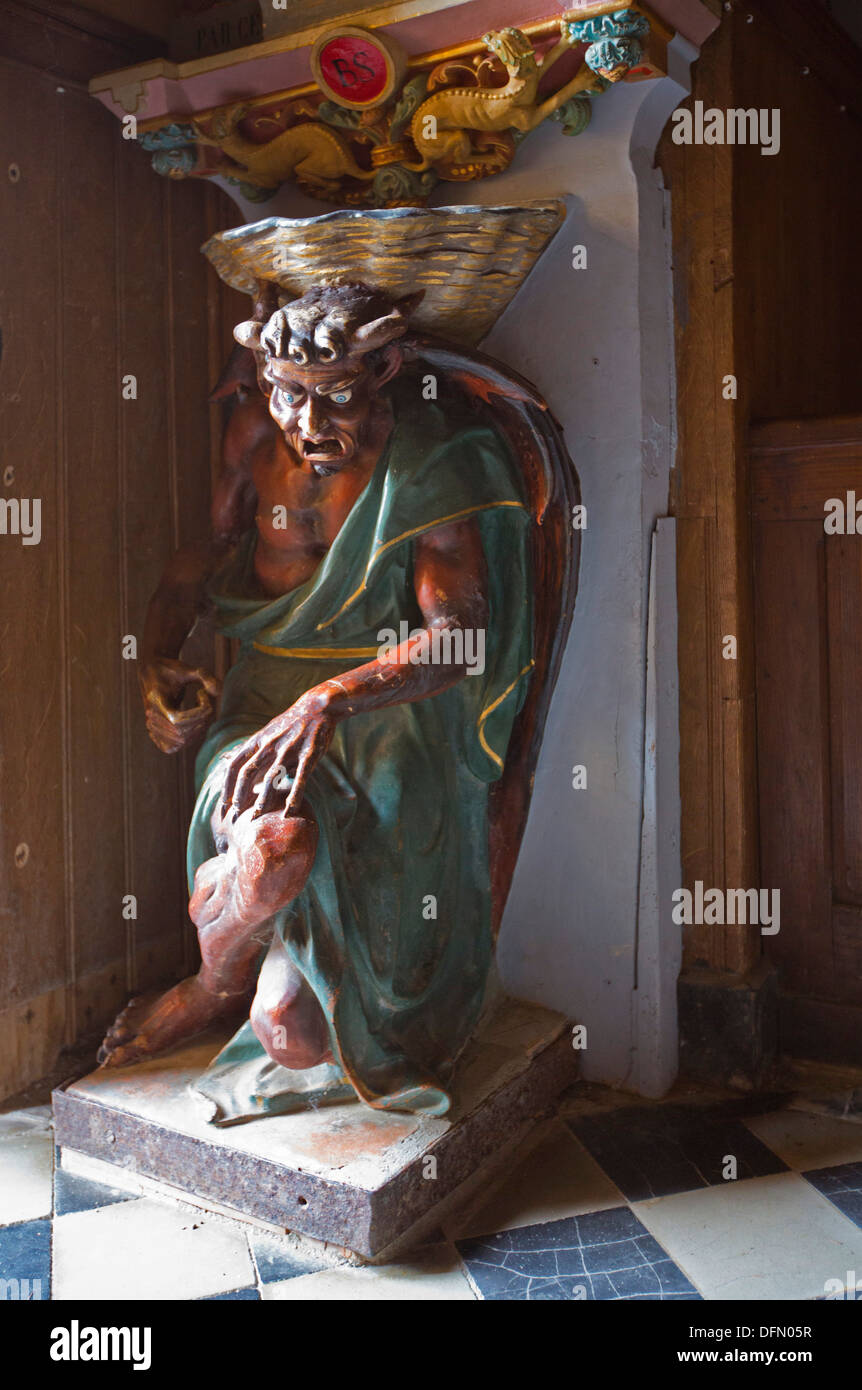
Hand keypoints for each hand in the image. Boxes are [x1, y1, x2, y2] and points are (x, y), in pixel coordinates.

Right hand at [141, 658, 220, 753]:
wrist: (151, 673)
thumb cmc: (171, 670)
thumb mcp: (188, 668)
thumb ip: (205, 676)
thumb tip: (218, 692)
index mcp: (156, 699)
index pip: (177, 720)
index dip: (198, 713)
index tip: (202, 693)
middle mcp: (151, 715)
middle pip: (181, 733)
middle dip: (201, 719)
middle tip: (204, 701)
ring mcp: (151, 726)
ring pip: (179, 742)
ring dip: (197, 729)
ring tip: (199, 710)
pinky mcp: (155, 734)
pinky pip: (171, 748)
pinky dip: (188, 738)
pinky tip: (193, 722)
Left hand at [219, 688, 336, 821]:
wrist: (318, 707)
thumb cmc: (290, 724)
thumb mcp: (267, 734)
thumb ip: (252, 751)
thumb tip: (229, 763)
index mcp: (259, 740)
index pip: (235, 764)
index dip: (227, 784)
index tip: (224, 801)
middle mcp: (270, 744)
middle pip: (247, 772)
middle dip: (239, 794)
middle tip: (236, 812)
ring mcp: (290, 749)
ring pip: (271, 777)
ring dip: (263, 798)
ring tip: (258, 814)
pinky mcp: (309, 754)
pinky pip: (301, 779)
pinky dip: (294, 797)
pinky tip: (289, 811)